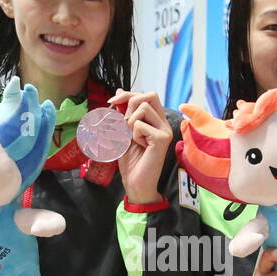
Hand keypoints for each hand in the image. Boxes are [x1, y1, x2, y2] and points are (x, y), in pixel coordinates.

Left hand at [111, 89, 171, 204]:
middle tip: (122, 122)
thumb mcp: (122, 132)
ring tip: (131, 138)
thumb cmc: (131, 161)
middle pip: (150, 95)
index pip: (146, 95)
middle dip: (130, 102)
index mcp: (156, 121)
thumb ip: (123, 113)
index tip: (112, 102)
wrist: (135, 184)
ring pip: (143, 108)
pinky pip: (140, 125)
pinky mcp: (162, 139)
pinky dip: (133, 135)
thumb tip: (119, 92)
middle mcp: (163, 123)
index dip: (128, 94)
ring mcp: (165, 131)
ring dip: (129, 122)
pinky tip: (139, 147)